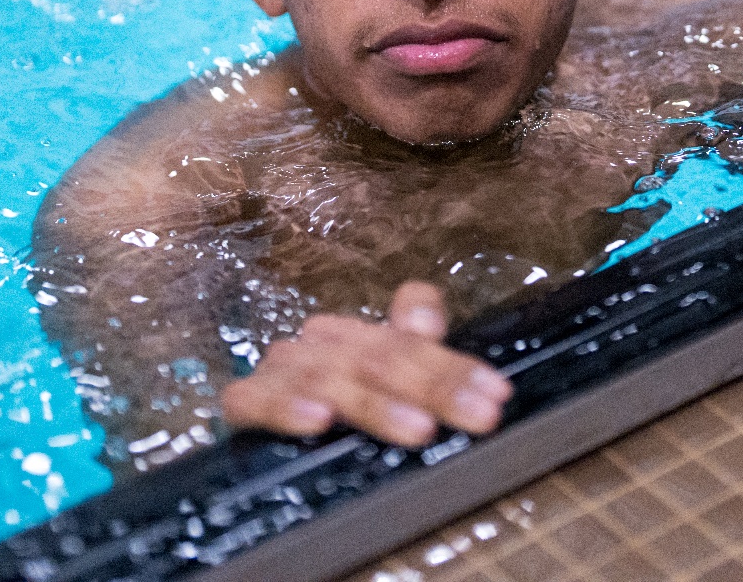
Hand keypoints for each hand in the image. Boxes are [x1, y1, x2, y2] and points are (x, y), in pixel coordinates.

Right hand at [220, 281, 511, 446]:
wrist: (263, 417)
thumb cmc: (337, 397)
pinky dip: (287, 408)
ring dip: (376, 405)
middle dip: (434, 388)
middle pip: (382, 358)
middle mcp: (323, 344)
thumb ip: (415, 345)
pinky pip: (257, 401)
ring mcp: (283, 369)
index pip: (411, 338)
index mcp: (360, 334)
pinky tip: (317, 420)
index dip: (455, 366)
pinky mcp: (246, 400)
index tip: (496, 395)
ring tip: (417, 426)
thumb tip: (426, 318)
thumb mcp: (384, 374)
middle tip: (477, 416)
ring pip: (333, 380)